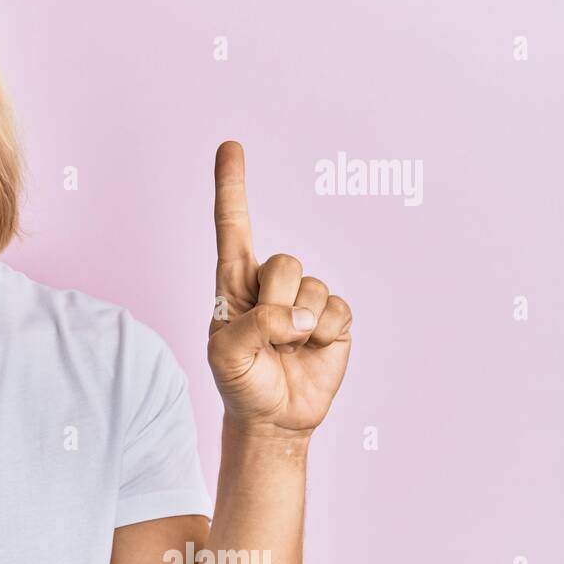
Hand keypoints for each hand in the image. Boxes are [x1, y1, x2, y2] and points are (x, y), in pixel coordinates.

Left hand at [207, 141, 352, 438]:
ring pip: (313, 287)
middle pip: (284, 262)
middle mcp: (270, 284)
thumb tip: (300, 314)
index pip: (233, 226)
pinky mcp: (334, 318)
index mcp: (234, 283)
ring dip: (301, 325)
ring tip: (287, 348)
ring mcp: (304, 299)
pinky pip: (337, 309)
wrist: (274, 418)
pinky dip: (325, 334)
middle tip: (269, 336)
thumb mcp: (225, 354)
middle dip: (277, 302)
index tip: (230, 145)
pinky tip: (312, 349)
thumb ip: (255, 325)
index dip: (232, 186)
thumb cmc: (241, 382)